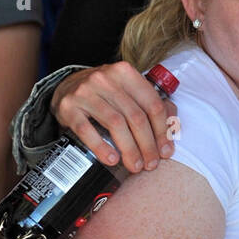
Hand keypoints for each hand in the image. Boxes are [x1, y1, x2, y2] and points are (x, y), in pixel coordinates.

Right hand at [49, 62, 177, 174]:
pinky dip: (101, 147)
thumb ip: (150, 104)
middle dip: (147, 144)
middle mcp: (105, 78)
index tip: (166, 152)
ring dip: (128, 149)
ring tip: (134, 165)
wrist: (66, 89)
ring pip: (115, 123)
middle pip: (135, 116)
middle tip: (150, 164)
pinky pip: (86, 129)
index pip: (152, 104)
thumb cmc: (104, 94)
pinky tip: (111, 159)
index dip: (162, 130)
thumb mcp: (126, 91)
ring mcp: (85, 91)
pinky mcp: (68, 107)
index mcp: (125, 73)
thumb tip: (173, 128)